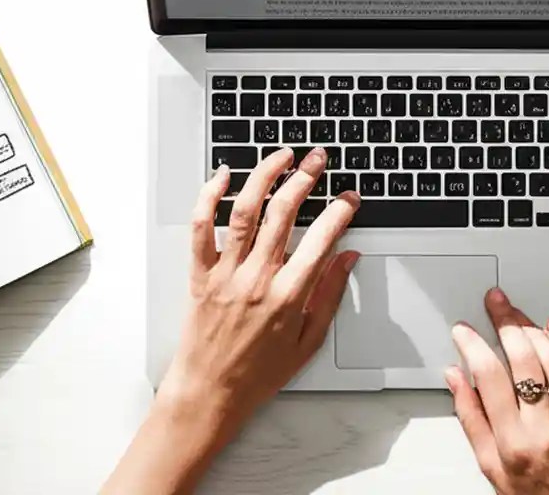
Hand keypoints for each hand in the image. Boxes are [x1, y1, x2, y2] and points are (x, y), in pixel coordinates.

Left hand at [161, 146, 360, 425]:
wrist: (208, 392)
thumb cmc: (257, 373)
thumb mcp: (308, 341)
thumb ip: (329, 295)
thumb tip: (347, 258)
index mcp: (288, 296)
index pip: (321, 239)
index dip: (340, 212)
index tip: (349, 198)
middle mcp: (256, 279)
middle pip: (283, 213)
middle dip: (305, 178)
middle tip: (317, 159)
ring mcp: (225, 273)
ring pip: (244, 210)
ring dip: (264, 175)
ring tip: (280, 156)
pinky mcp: (200, 273)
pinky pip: (200, 227)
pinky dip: (208, 196)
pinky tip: (222, 176)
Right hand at [447, 288, 548, 494]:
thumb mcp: (491, 468)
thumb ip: (472, 420)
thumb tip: (456, 380)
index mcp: (513, 441)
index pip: (489, 377)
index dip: (473, 345)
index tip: (463, 331)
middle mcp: (545, 426)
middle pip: (524, 359)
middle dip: (506, 323)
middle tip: (495, 304)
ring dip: (534, 330)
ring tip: (518, 315)